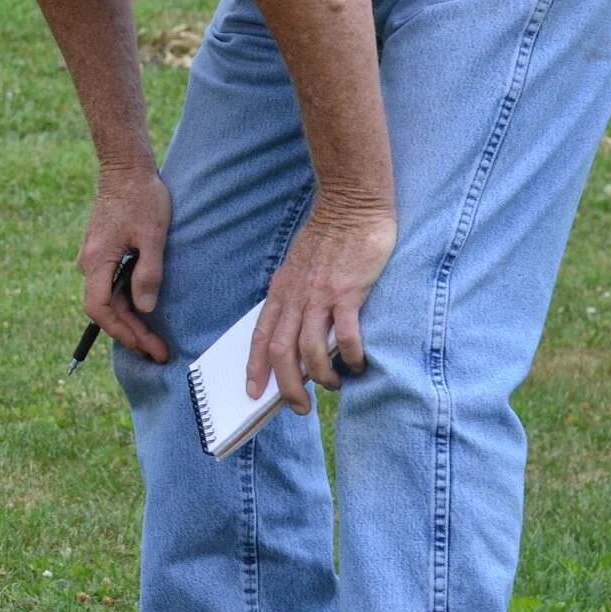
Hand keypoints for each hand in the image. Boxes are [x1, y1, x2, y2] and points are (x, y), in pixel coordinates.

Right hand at [79, 163, 170, 362]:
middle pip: (105, 309)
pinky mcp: (101, 252)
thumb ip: (149, 273)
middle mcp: (89, 263)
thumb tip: (145, 308)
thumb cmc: (142, 197)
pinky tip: (142, 311)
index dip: (123, 332)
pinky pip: (109, 286)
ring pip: (107, 299)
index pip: (100, 310)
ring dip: (129, 321)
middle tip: (159, 352)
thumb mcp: (153, 235)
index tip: (147, 347)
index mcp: (97, 261)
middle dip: (131, 333)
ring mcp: (93, 257)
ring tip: (153, 338)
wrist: (124, 169)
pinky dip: (125, 304)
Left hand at [247, 200, 395, 409]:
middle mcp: (294, 296)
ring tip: (333, 386)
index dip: (254, 368)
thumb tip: (300, 334)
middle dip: (286, 386)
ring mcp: (320, 295)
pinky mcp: (348, 291)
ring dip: (320, 376)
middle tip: (299, 407)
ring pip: (309, 349)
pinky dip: (350, 356)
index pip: (259, 336)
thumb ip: (297, 297)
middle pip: (280, 351)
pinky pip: (345, 334)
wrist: (351, 203)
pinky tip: (358, 364)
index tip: (252, 393)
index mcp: (280, 292)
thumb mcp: (300, 268)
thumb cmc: (330, 238)